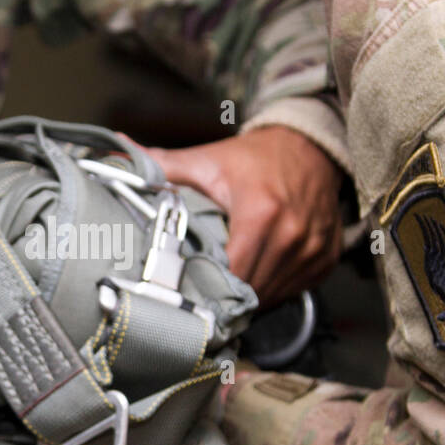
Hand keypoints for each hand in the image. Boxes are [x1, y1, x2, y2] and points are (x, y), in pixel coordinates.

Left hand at [145, 125, 342, 307]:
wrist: (310, 145)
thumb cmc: (255, 158)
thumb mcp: (207, 161)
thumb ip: (162, 167)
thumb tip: (118, 159)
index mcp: (261, 212)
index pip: (232, 273)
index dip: (207, 288)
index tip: (186, 294)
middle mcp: (292, 234)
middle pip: (251, 290)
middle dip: (225, 298)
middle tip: (201, 299)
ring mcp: (313, 249)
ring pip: (274, 296)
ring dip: (250, 297)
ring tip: (227, 290)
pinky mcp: (325, 258)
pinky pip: (295, 290)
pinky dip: (274, 289)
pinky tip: (257, 276)